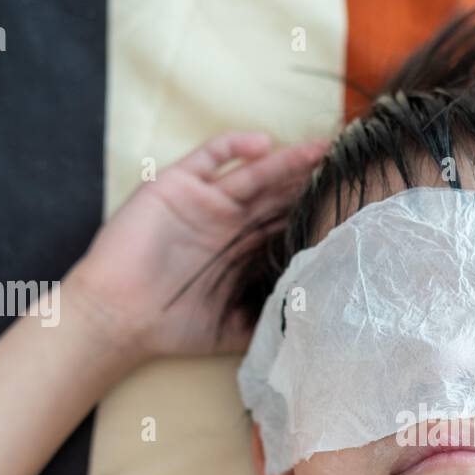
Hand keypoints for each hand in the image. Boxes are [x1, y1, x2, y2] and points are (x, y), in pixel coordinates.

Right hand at [66, 131, 328, 358]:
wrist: (118, 317)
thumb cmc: (171, 325)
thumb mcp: (233, 329)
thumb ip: (268, 320)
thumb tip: (313, 330)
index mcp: (244, 250)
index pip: (288, 224)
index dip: (318, 212)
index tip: (356, 205)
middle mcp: (229, 222)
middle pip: (280, 194)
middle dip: (312, 180)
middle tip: (353, 164)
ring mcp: (206, 202)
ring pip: (256, 174)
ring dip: (288, 161)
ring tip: (324, 148)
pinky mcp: (178, 186)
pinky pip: (209, 158)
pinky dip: (234, 147)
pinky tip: (264, 144)